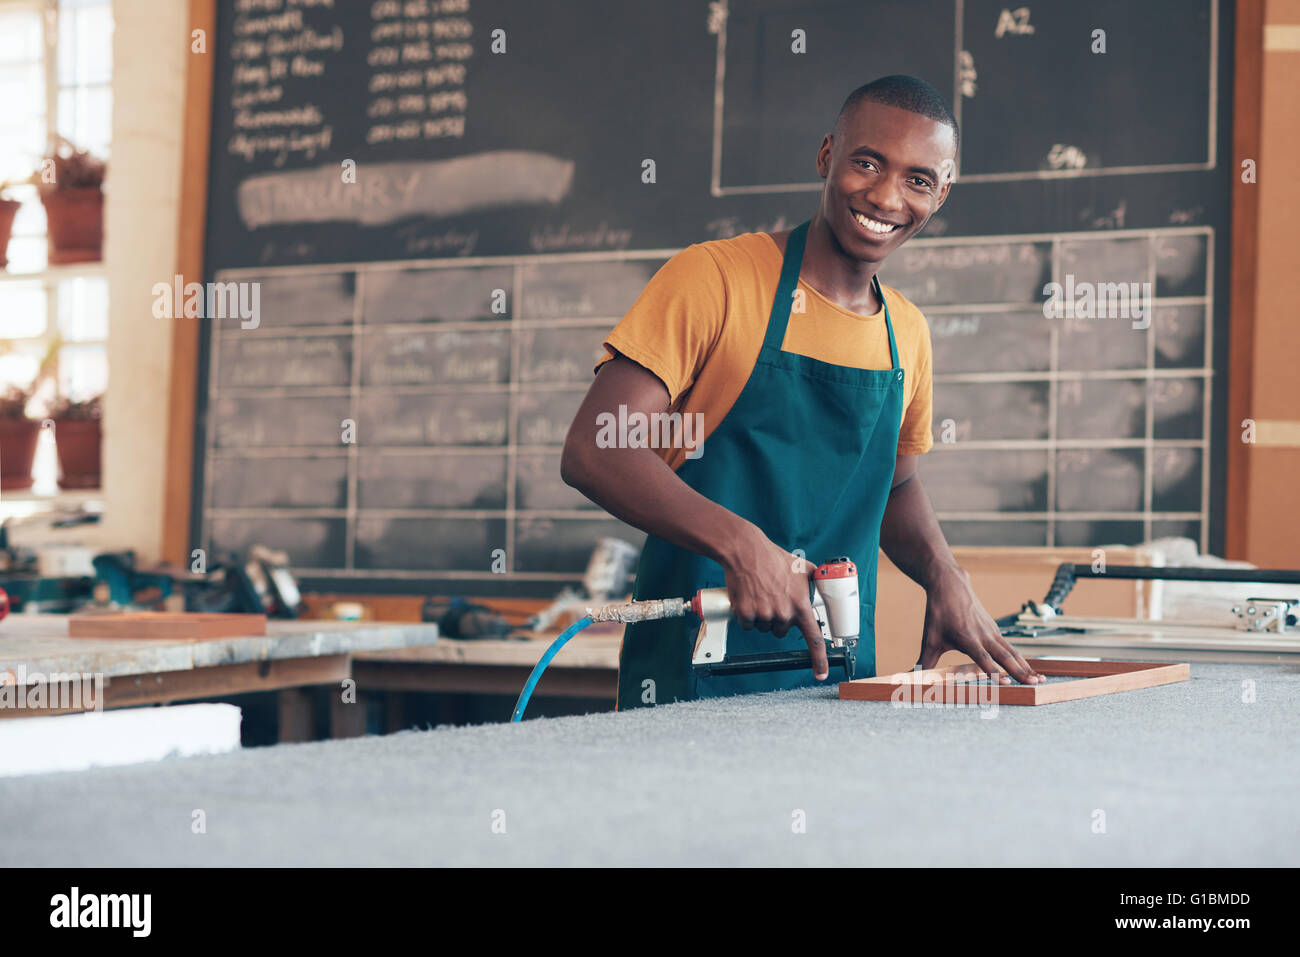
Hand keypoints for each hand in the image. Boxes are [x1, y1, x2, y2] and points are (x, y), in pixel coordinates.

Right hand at [721, 530, 828, 679]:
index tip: (822, 673)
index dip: (819, 660)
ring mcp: (764, 615)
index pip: (814, 638)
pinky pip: (747, 624)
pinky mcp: (746, 614)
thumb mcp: (802, 568)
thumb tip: (824, 584)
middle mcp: (784, 614)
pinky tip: (748, 597)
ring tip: (760, 593)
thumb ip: (814, 582)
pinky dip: (746, 614)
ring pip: (764, 627)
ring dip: (761, 615)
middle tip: (773, 598)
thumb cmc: (774, 558)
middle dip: (777, 618)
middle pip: (781, 631)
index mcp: (801, 605)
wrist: (746, 552)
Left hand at [916, 564, 1041, 684]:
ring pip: (1012, 651)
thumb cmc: (938, 614)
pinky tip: (1030, 670)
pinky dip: (1022, 659)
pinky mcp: (995, 630)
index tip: (1006, 682)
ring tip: (1040, 680)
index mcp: (967, 638)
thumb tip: (912, 678)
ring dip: (1026, 666)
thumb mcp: (929, 638)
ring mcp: (992, 632)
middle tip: (1034, 684)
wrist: (950, 585)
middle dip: (1020, 671)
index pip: (983, 658)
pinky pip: (1010, 647)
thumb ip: (924, 661)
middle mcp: (983, 635)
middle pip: (1004, 656)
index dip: (993, 671)